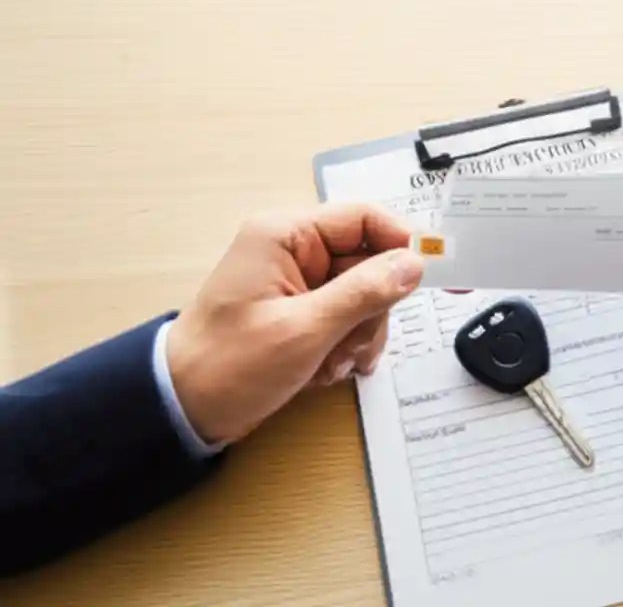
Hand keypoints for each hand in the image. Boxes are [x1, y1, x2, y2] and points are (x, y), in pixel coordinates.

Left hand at [166, 204, 422, 444]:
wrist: (182, 410)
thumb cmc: (228, 365)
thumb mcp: (304, 330)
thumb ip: (363, 293)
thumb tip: (413, 264)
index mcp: (286, 236)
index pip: (363, 218)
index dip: (402, 243)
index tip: (434, 272)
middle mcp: (294, 251)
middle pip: (370, 263)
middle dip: (373, 309)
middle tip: (355, 344)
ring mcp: (298, 283)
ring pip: (365, 296)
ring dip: (360, 335)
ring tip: (332, 363)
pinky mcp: (301, 312)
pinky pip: (348, 319)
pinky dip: (346, 347)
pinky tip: (324, 369)